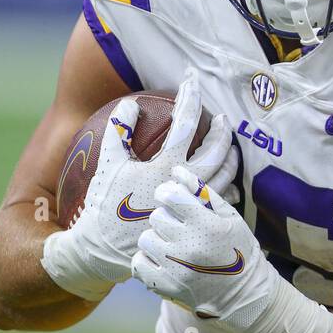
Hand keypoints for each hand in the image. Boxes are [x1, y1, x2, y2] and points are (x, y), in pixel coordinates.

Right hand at [42, 68, 228, 299]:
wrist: (103, 252)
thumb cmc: (104, 206)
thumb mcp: (107, 165)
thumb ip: (119, 132)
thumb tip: (131, 103)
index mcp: (164, 167)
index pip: (184, 123)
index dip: (189, 97)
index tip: (191, 80)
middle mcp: (185, 186)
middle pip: (216, 150)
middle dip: (221, 130)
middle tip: (221, 118)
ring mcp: (192, 206)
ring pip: (224, 176)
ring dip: (229, 157)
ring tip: (229, 146)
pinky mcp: (195, 222)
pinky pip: (220, 202)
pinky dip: (227, 188)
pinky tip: (227, 183)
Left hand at [132, 166, 332, 332]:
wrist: (242, 292)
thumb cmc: (237, 248)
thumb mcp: (229, 217)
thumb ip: (203, 193)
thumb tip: (177, 172)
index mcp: (207, 225)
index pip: (170, 196)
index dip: (168, 192)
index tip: (171, 196)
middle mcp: (190, 246)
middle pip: (157, 217)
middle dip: (166, 217)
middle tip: (178, 225)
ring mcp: (176, 268)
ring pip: (146, 239)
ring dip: (156, 238)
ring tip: (171, 243)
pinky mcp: (166, 286)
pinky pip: (139, 263)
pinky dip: (147, 260)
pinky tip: (162, 259)